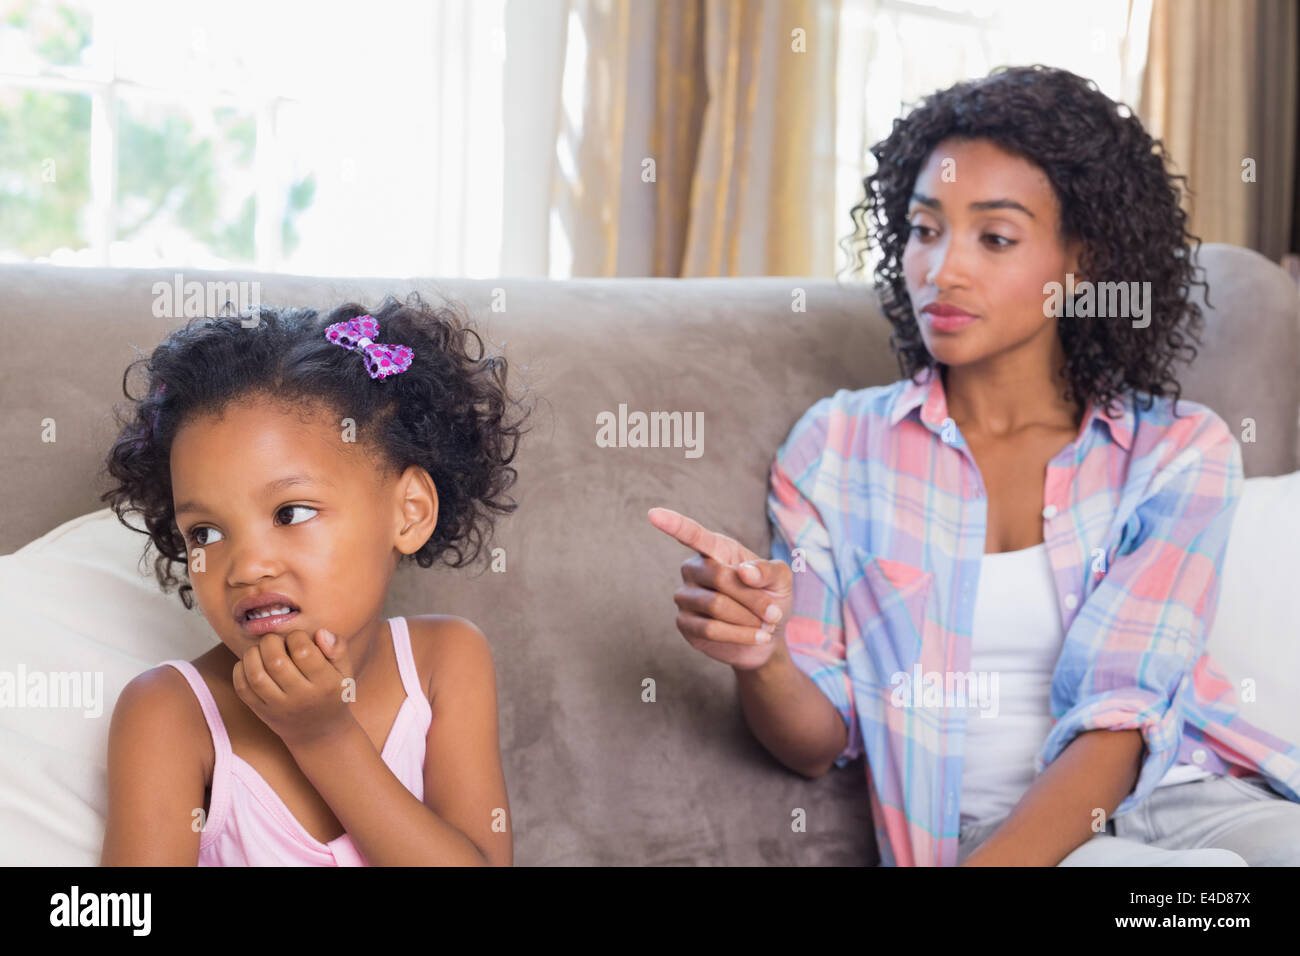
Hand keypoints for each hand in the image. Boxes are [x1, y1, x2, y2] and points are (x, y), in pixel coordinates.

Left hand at [233, 628, 356, 750]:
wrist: (319, 733)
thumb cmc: (332, 693)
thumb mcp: (345, 673)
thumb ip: (338, 649)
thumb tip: (320, 632)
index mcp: (325, 684)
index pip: (304, 652)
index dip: (296, 636)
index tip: (298, 638)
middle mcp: (301, 698)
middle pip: (276, 662)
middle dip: (271, 641)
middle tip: (277, 641)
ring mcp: (279, 707)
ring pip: (256, 675)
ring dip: (253, 654)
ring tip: (262, 649)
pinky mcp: (261, 712)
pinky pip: (243, 689)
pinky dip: (241, 670)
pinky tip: (251, 662)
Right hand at [648, 507, 793, 671]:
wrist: (766, 637)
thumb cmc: (771, 599)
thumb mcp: (780, 579)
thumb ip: (767, 570)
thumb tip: (745, 572)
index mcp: (716, 550)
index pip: (693, 535)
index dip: (673, 524)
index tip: (653, 513)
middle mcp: (694, 569)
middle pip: (719, 575)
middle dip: (753, 597)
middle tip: (774, 613)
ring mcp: (686, 596)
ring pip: (716, 605)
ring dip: (748, 619)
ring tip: (766, 626)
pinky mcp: (685, 624)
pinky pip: (711, 629)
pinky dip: (740, 635)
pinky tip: (757, 637)